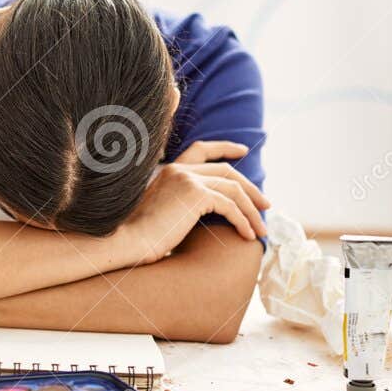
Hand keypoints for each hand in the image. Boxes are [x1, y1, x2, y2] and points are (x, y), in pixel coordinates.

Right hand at [122, 143, 269, 262]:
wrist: (125, 242)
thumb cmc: (138, 238)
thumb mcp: (160, 214)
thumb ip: (179, 205)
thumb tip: (204, 213)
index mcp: (167, 171)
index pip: (201, 149)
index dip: (224, 147)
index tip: (242, 151)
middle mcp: (178, 170)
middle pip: (227, 171)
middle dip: (251, 188)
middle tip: (266, 205)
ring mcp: (187, 179)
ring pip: (234, 190)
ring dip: (251, 211)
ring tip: (261, 229)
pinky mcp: (195, 194)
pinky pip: (231, 206)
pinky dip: (243, 221)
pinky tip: (248, 236)